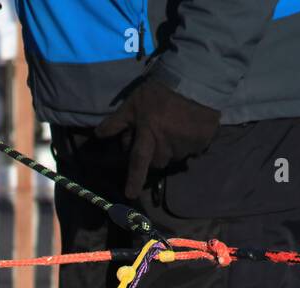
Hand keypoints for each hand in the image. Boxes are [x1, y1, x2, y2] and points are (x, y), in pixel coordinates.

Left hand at [94, 77, 220, 198]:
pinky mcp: (201, 143)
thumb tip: (99, 134)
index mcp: (149, 134)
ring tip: (172, 128)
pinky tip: (187, 128)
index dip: (134, 179)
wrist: (196, 80)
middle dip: (153, 154)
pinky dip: (187, 144)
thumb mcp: (134, 102)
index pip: (139, 161)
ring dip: (170, 149)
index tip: (130, 195)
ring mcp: (186, 145)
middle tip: (155, 135)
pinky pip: (191, 151)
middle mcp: (167, 144)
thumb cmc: (160, 91)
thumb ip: (117, 121)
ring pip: (174, 157)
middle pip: (156, 162)